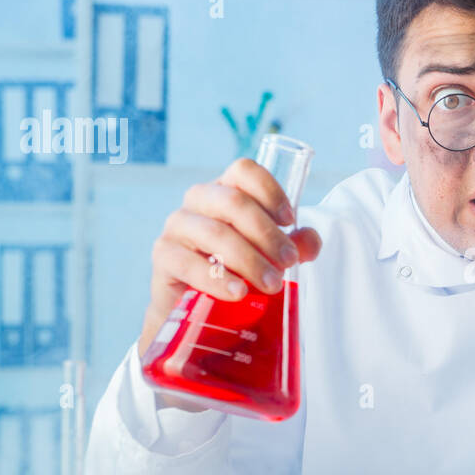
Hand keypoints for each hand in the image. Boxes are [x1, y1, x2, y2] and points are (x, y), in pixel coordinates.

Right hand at [139, 157, 321, 357]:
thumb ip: (295, 244)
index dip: (270, 191)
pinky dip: (219, 279)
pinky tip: (238, 293)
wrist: (195, 304)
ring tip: (271, 284)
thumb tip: (310, 243)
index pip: (244, 170)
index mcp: (226, 189)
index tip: (291, 220)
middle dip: (267, 234)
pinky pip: (190, 262)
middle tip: (288, 263)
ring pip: (215, 232)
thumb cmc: (237, 269)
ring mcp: (178, 225)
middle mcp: (199, 199)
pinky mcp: (164, 254)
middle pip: (234, 202)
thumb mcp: (270, 254)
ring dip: (249, 260)